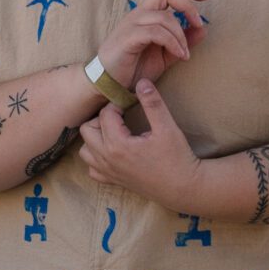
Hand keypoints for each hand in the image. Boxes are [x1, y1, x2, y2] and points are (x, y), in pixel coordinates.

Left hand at [78, 74, 210, 209]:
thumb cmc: (176, 157)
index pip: (105, 114)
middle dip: (100, 119)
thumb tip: (142, 81)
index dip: (116, 104)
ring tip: (114, 132)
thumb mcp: (167, 127)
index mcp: (118, 144)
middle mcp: (107, 159)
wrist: (183, 187)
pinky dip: (97, 159)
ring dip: (94, 138)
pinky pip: (93, 170)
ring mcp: (109, 172)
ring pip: (85, 151)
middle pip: (86, 130)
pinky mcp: (114, 181)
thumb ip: (153, 103)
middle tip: (120, 116)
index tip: (130, 103)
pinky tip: (113, 152)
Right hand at [93, 0, 208, 91]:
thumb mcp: (165, 55)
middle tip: (198, 23)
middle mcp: (139, 14)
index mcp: (147, 14)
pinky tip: (179, 55)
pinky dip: (172, 42)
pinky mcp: (128, 38)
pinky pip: (156, 32)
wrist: (110, 84)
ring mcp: (132, 24)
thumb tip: (203, 29)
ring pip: (164, 17)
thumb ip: (183, 41)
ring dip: (181, 35)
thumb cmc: (134, 68)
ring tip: (185, 54)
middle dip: (187, 5)